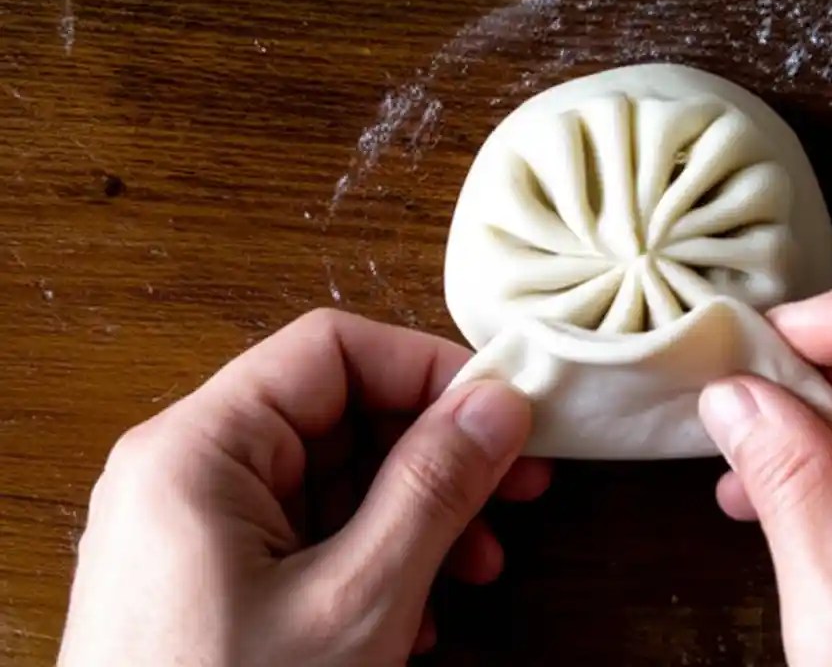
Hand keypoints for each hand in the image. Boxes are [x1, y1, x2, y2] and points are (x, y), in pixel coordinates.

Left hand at [59, 309, 550, 666]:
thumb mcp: (357, 601)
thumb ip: (432, 489)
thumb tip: (498, 403)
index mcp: (196, 451)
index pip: (330, 351)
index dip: (428, 371)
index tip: (503, 413)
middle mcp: (185, 475)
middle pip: (336, 414)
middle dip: (433, 454)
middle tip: (513, 489)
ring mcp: (193, 531)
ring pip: (331, 480)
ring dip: (415, 516)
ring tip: (474, 568)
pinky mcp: (209, 582)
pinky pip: (307, 536)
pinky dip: (374, 560)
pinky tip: (414, 615)